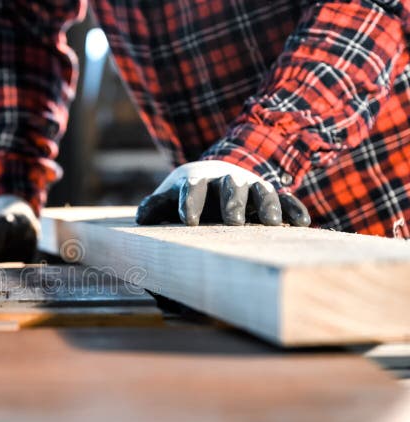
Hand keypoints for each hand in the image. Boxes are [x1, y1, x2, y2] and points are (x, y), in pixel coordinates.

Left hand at [136, 161, 310, 226]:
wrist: (211, 175)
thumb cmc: (183, 195)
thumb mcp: (167, 198)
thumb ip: (154, 207)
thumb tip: (141, 219)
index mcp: (197, 180)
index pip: (193, 187)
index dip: (191, 202)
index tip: (190, 221)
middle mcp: (226, 180)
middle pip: (231, 186)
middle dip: (232, 202)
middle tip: (233, 222)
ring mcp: (250, 187)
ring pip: (261, 190)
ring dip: (267, 204)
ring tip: (271, 224)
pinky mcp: (270, 196)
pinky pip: (286, 199)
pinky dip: (293, 209)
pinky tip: (302, 224)